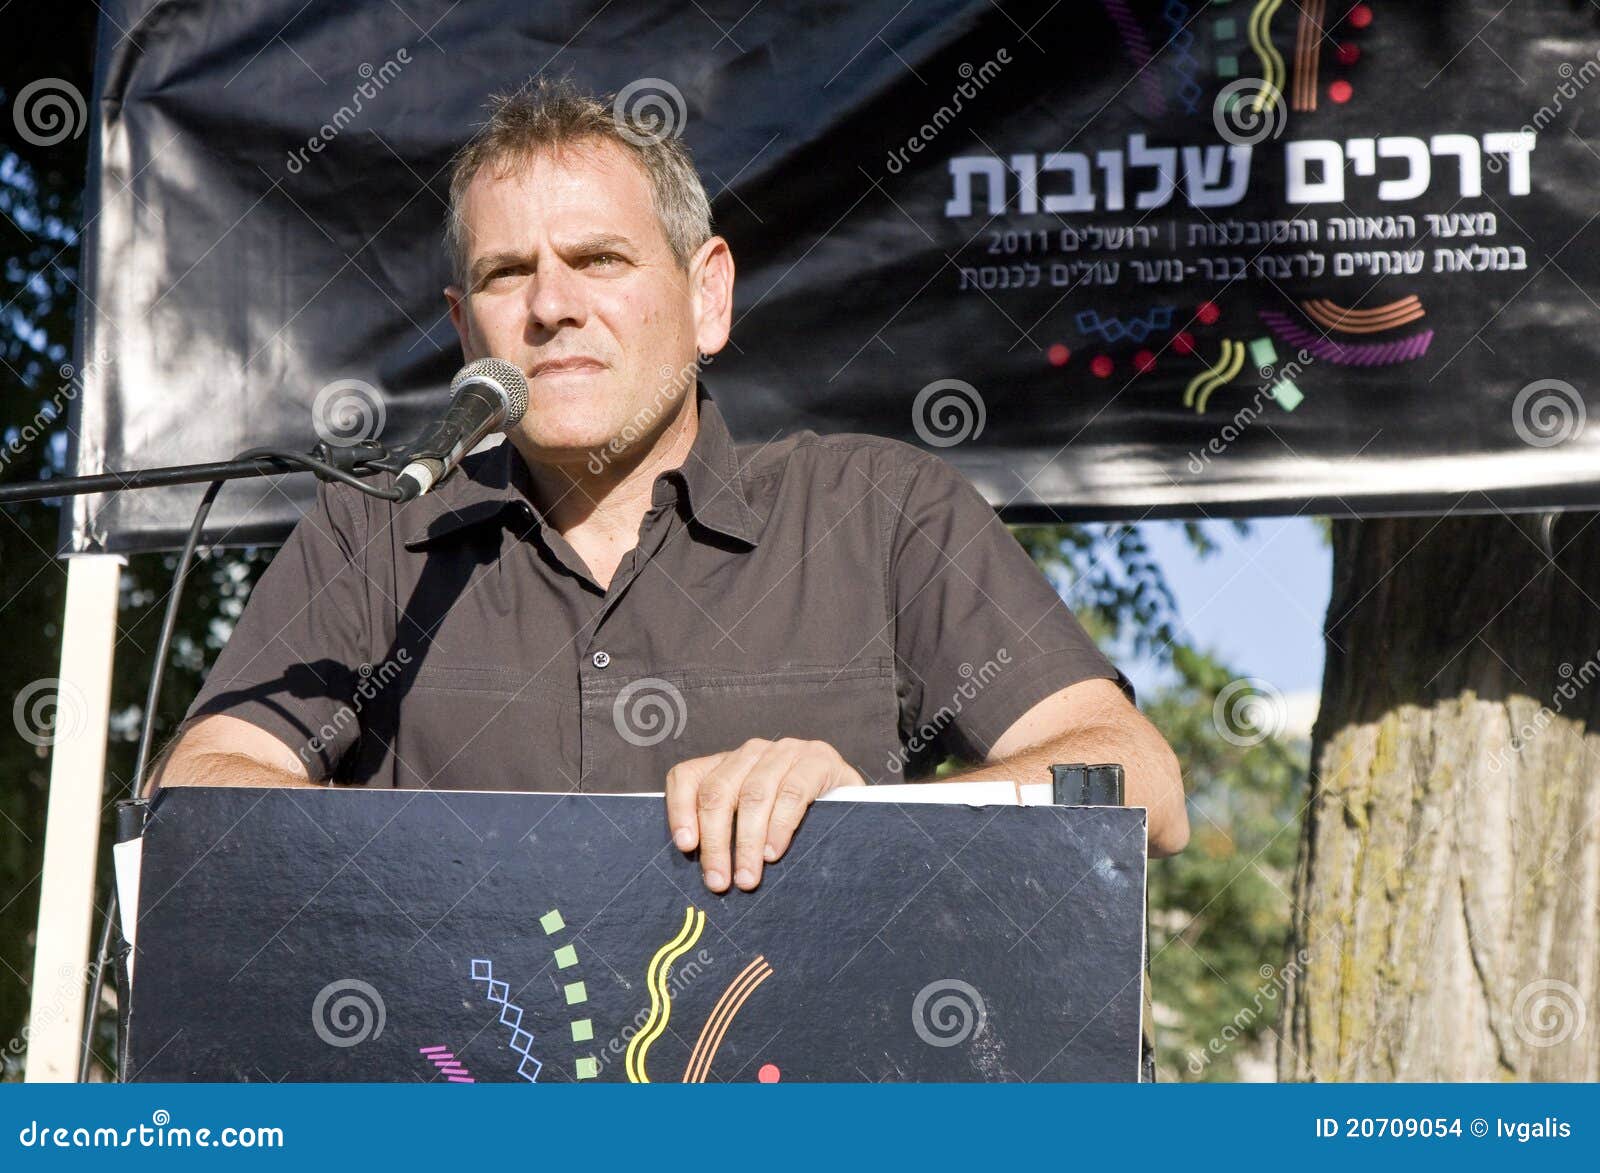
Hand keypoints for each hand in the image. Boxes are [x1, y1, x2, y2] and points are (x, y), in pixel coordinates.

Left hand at [666, 738, 862, 891]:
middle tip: (719, 881)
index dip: (680, 810)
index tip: (685, 847)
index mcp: (728, 764)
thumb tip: (699, 870)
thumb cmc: (797, 823)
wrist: (856, 806)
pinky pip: (792, 792)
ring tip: (748, 878)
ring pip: (753, 794)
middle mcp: (753, 752)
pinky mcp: (818, 760)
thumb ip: (726, 832)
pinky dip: (780, 826)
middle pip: (718, 791)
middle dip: (715, 841)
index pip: (688, 777)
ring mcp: (786, 751)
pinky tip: (775, 852)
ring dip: (748, 842)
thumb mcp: (753, 823)